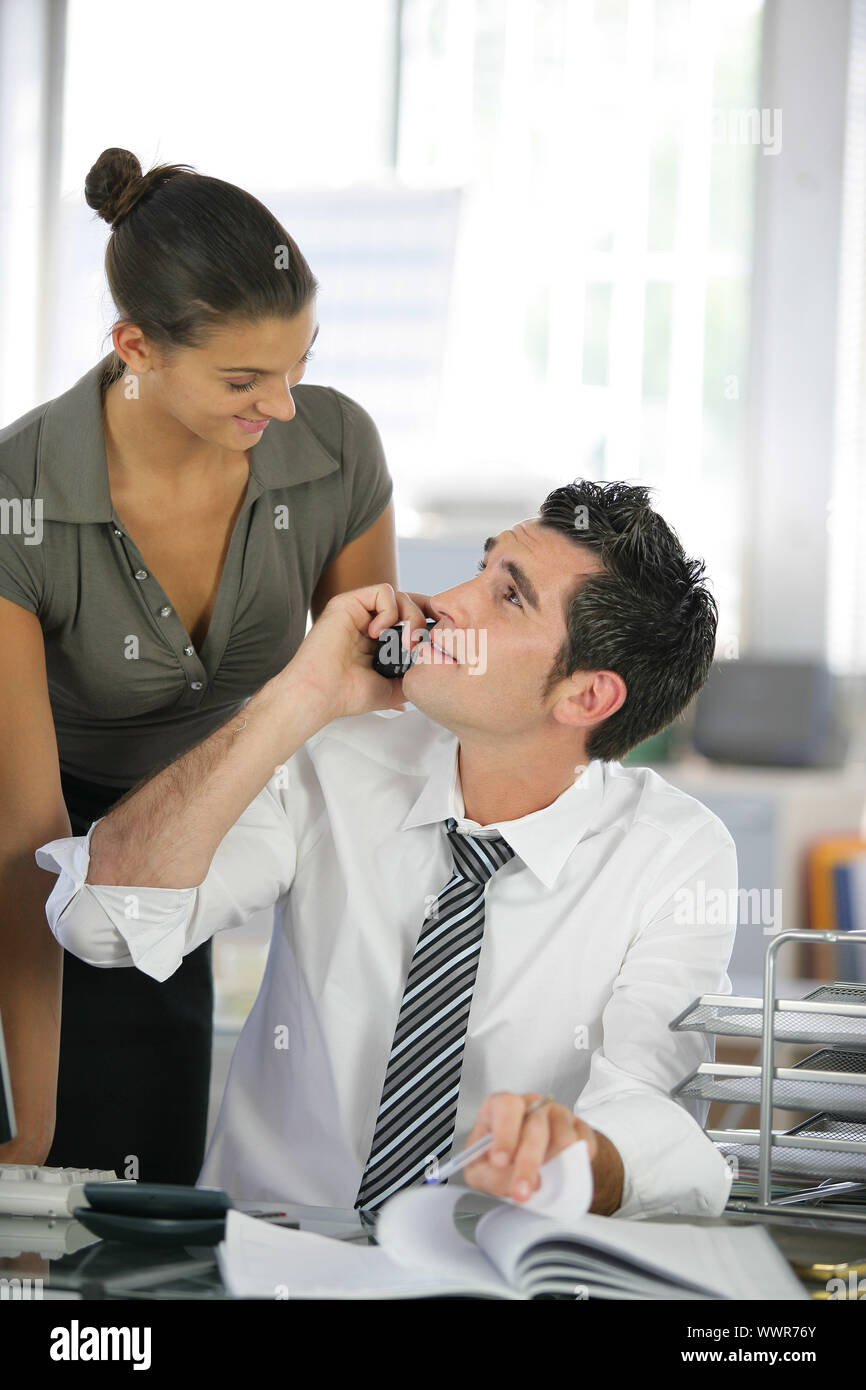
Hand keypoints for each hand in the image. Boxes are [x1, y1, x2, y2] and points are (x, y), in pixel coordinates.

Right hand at [287, 583, 433, 722]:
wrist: (320, 693)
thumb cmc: (347, 694)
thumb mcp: (393, 689)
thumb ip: (412, 677)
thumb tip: (431, 673)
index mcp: (379, 641)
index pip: (411, 620)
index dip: (429, 624)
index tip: (440, 638)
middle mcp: (370, 623)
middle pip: (410, 604)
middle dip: (424, 619)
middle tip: (421, 643)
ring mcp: (359, 612)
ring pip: (400, 596)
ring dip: (411, 617)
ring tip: (404, 642)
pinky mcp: (348, 602)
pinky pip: (383, 591)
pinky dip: (389, 610)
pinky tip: (378, 633)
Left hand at [461, 1091, 597, 1202]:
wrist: (527, 1166)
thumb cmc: (500, 1162)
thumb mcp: (482, 1171)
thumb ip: (491, 1176)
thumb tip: (512, 1181)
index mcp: (502, 1106)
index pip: (506, 1106)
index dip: (504, 1134)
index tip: (500, 1162)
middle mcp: (532, 1105)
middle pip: (536, 1125)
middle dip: (528, 1163)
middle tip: (522, 1191)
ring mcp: (558, 1113)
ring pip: (564, 1136)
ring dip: (553, 1165)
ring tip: (542, 1181)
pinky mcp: (579, 1127)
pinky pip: (585, 1142)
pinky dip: (577, 1162)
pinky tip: (564, 1172)